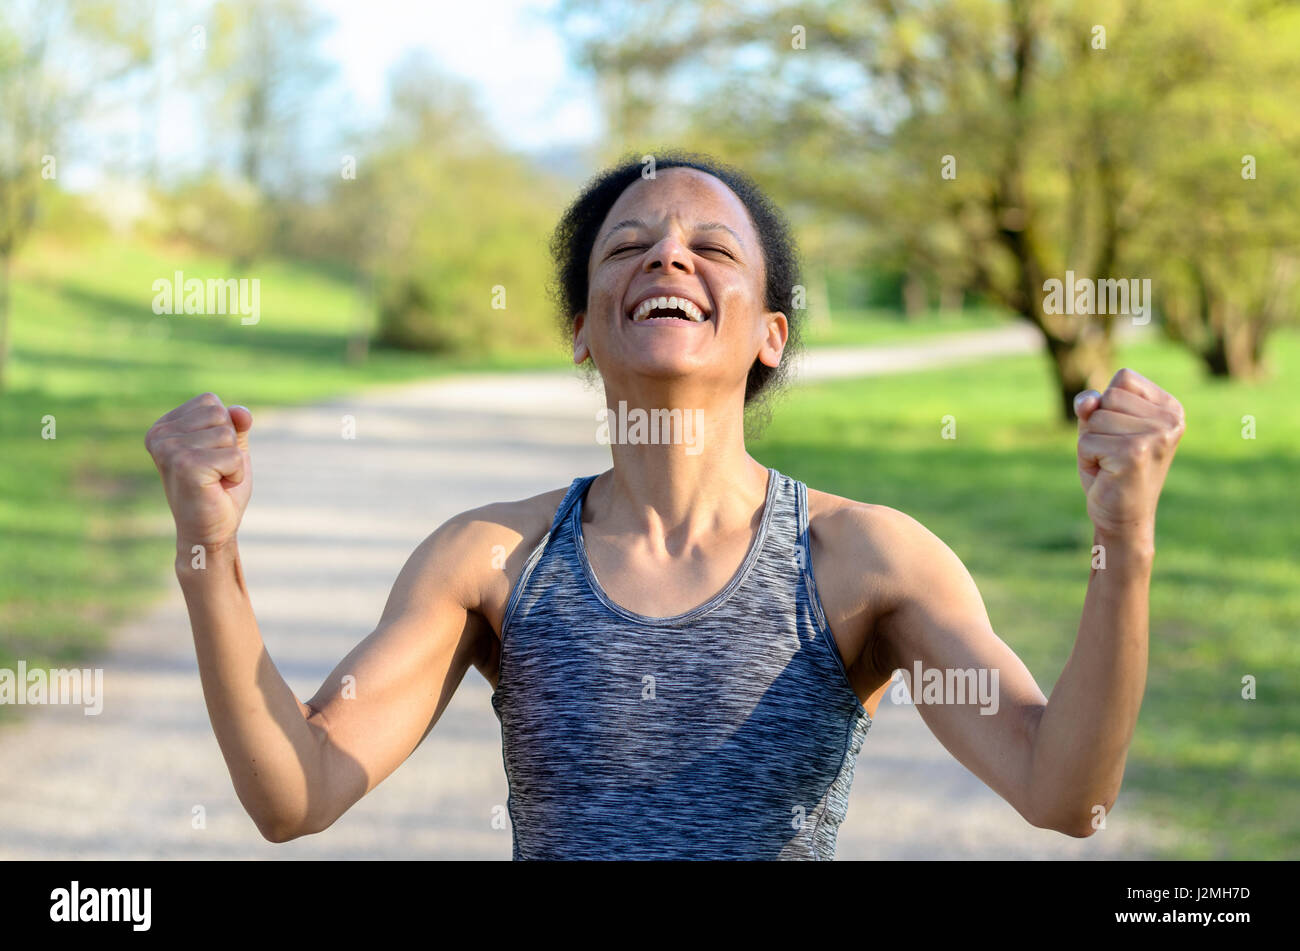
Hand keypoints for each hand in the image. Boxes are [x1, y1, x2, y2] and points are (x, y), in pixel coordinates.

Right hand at [145, 393, 253, 550]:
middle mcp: (160, 435)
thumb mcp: (229, 448)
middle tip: (214, 470)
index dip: (224, 429)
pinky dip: (235, 474)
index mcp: (163, 426)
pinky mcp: (185, 466)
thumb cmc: (218, 490)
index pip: (210, 402)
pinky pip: (234, 456)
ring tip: (215, 479)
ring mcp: (169, 450)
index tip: (209, 456)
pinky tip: (217, 487)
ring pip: (228, 434)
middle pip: (219, 414)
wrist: (208, 531)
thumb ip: (235, 424)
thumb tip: (242, 411)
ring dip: (232, 460)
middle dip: (229, 444)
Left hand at [1074, 368, 1184, 543]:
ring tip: (1111, 463)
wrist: (1124, 516)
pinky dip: (1087, 458)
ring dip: (1092, 443)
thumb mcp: (1101, 428)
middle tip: (1114, 453)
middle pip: (1107, 397)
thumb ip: (1093, 405)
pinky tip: (1107, 474)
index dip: (1108, 404)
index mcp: (1170, 407)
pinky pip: (1087, 441)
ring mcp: (1155, 435)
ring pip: (1094, 419)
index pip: (1124, 378)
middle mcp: (1170, 419)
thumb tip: (1087, 401)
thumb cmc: (1112, 469)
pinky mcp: (1135, 453)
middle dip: (1097, 426)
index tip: (1122, 432)